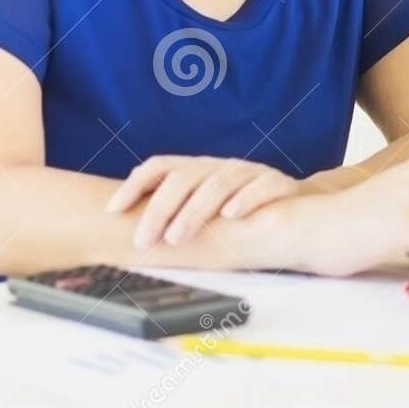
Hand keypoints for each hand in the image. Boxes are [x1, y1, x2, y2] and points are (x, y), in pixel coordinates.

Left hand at [106, 155, 300, 247]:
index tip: (113, 210)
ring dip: (194, 211)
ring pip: (217, 184)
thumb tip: (123, 234)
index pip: (159, 166)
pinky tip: (231, 215)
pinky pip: (260, 186)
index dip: (134, 185)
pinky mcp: (276, 183)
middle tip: (145, 240)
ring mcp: (248, 172)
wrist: (295, 211)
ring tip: (177, 237)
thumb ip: (172, 214)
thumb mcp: (202, 210)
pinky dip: (245, 199)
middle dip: (160, 210)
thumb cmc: (238, 215)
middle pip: (184, 178)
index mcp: (196, 170)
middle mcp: (218, 167)